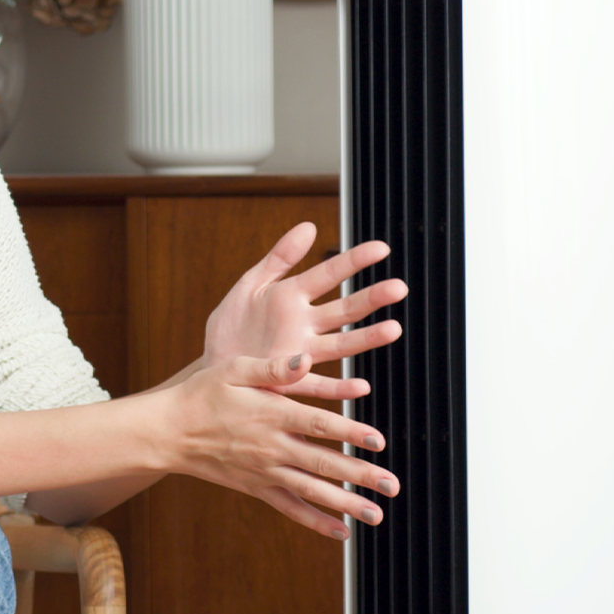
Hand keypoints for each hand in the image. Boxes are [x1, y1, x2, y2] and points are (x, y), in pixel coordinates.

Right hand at [161, 352, 399, 537]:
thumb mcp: (234, 369)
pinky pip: (290, 508)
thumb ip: (273, 368)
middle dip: (361, 475)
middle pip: (323, 463)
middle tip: (391, 485)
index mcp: (271, 413)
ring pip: (312, 491)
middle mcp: (271, 447)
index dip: (350, 433)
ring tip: (377, 514)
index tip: (378, 440)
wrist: (169, 431)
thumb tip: (304, 359)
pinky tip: (341, 532)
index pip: (319, 425)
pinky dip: (316, 522)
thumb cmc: (201, 393)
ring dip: (346, 504)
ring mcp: (264, 471)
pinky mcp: (256, 487)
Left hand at [203, 224, 407, 399]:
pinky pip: (317, 385)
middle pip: (343, 310)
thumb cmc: (234, 324)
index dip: (354, 261)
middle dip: (371, 298)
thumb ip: (280, 257)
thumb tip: (309, 226)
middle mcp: (303, 325)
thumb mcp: (252, 283)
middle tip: (398, 288)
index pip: (329, 274)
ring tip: (392, 329)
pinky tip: (360, 387)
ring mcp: (299, 353)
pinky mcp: (289, 380)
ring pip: (339, 345)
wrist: (214, 362)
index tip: (381, 248)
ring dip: (366, 338)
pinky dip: (339, 388)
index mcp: (292, 296)